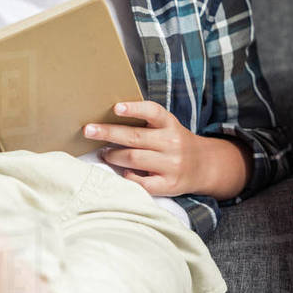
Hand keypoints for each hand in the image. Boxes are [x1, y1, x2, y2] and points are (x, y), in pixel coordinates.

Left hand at [82, 101, 205, 195]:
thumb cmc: (175, 143)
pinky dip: (129, 177)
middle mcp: (171, 142)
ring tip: (103, 153)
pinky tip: (123, 173)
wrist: (204, 166)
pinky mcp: (169, 184)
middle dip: (108, 133)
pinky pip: (142, 183)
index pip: (153, 112)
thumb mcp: (168, 127)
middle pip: (135, 137)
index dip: (134, 109)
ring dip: (113, 156)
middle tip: (88, 130)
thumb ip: (146, 123)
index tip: (116, 108)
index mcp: (170, 124)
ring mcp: (171, 164)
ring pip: (134, 158)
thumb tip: (108, 119)